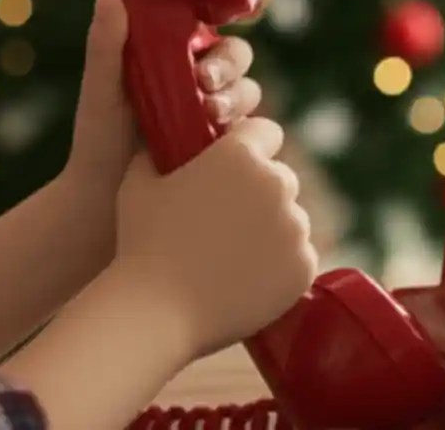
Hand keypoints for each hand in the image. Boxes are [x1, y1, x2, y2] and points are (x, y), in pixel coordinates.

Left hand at [63, 0, 262, 195]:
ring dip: (236, 96)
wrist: (104, 205)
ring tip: (210, 112)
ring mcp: (217, 114)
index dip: (233, 13)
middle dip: (229, 63)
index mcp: (173, 54)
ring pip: (248, 92)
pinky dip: (244, 131)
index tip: (238, 15)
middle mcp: (200, 80)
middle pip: (237, 56)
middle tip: (204, 79)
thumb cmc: (98, 141)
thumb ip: (105, 46)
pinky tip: (223, 140)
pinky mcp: (228, 148)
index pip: (210, 25)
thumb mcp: (101, 91)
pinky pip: (252, 132)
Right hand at [111, 118, 316, 359]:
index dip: (251, 147)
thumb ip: (160, 150)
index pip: (266, 132)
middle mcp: (276, 184)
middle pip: (282, 179)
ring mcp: (295, 228)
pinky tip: (247, 279)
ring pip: (292, 220)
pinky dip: (280, 267)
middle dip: (261, 194)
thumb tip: (164, 135)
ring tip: (233, 257)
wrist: (155, 312)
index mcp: (240, 155)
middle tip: (228, 222)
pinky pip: (299, 258)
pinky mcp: (304, 267)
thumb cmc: (142, 243)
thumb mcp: (139, 182)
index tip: (236, 169)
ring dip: (272, 231)